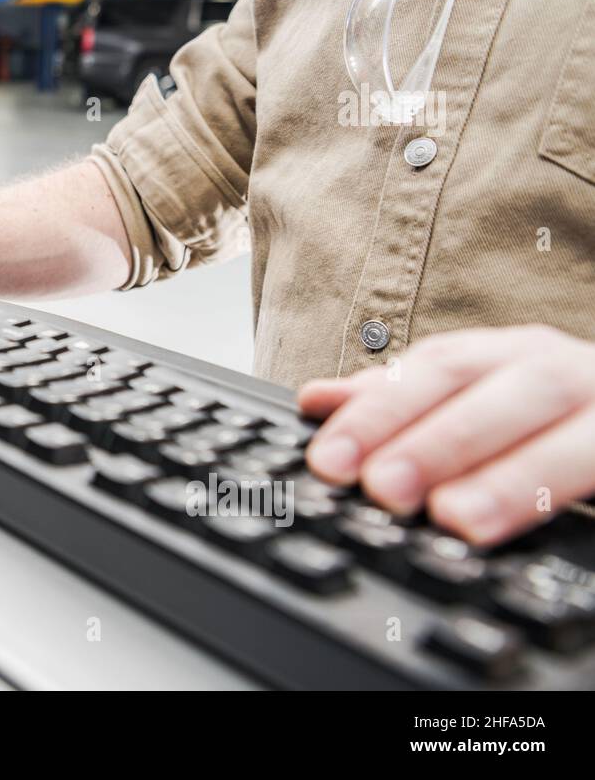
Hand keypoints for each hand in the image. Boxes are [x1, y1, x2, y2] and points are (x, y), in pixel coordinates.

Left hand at [299, 325, 594, 545]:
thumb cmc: (552, 418)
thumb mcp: (475, 401)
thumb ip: (399, 402)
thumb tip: (315, 400)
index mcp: (511, 355)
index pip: (436, 371)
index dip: (378, 413)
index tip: (329, 461)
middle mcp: (561, 373)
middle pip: (494, 397)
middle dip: (432, 443)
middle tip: (381, 490)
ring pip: (567, 438)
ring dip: (509, 479)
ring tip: (455, 519)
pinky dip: (565, 494)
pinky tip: (535, 528)